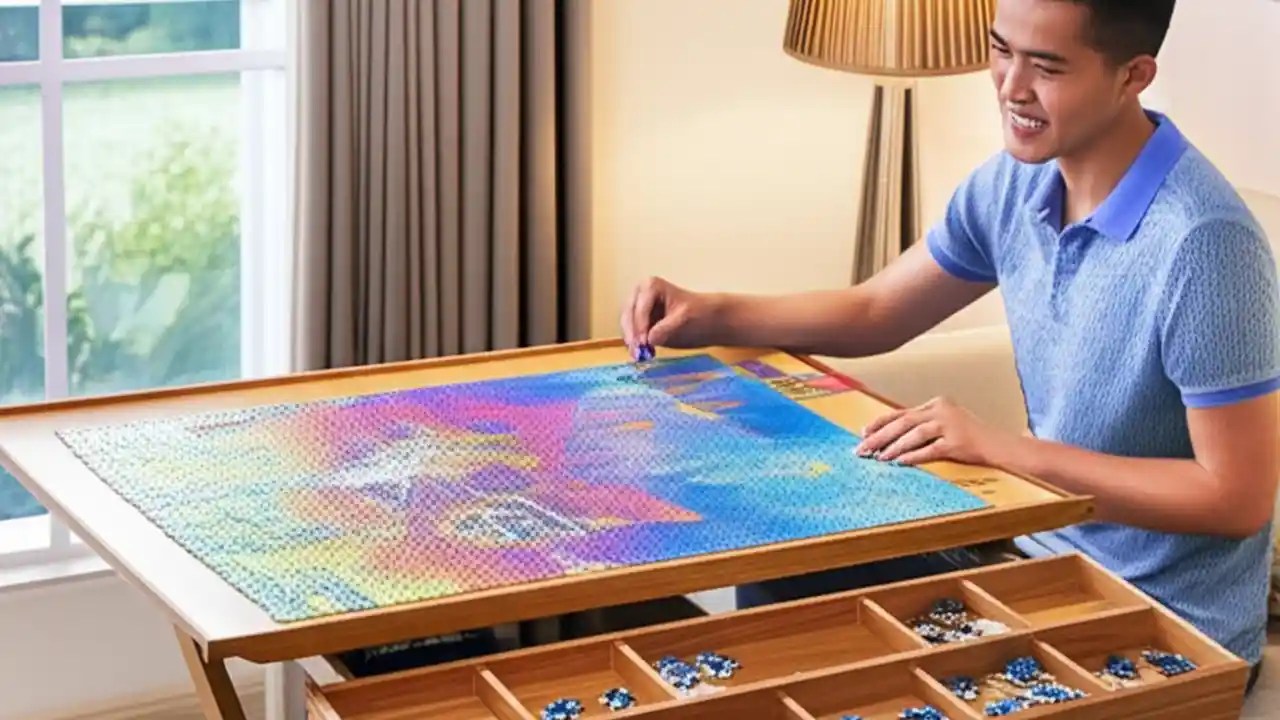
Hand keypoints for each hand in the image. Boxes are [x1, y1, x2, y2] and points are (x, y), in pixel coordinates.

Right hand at [619, 276, 720, 355]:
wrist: (709, 320)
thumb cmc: (700, 314)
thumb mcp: (685, 319)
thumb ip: (666, 329)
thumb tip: (650, 339)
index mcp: (650, 286)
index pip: (640, 308)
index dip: (640, 326)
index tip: (643, 343)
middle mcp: (640, 294)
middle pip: (629, 316)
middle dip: (632, 334)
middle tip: (637, 352)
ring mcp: (639, 309)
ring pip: (627, 326)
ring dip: (631, 341)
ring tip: (638, 356)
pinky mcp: (641, 323)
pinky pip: (632, 334)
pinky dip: (634, 344)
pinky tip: (640, 355)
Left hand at [855, 396, 1007, 466]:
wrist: (999, 445)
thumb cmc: (970, 437)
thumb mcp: (945, 423)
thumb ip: (922, 425)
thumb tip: (889, 438)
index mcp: (936, 403)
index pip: (901, 412)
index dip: (880, 423)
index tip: (862, 433)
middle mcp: (942, 410)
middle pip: (903, 422)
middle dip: (880, 436)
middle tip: (862, 448)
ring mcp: (951, 425)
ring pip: (914, 434)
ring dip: (894, 447)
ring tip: (878, 457)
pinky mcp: (958, 442)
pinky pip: (930, 449)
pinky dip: (913, 456)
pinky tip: (899, 462)